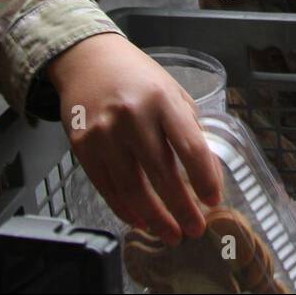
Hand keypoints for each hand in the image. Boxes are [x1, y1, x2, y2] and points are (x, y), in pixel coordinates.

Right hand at [47, 33, 223, 244]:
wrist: (88, 60)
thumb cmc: (138, 79)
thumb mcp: (172, 92)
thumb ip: (188, 129)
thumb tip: (207, 174)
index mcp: (163, 100)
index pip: (190, 146)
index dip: (204, 178)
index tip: (213, 200)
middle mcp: (133, 115)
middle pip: (161, 173)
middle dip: (181, 207)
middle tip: (195, 229)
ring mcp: (104, 132)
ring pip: (131, 187)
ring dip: (154, 217)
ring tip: (171, 233)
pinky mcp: (82, 146)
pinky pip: (106, 187)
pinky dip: (125, 208)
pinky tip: (141, 220)